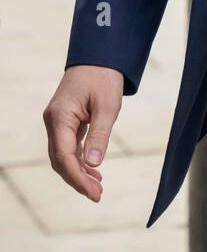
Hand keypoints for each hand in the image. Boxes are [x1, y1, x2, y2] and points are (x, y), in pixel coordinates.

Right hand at [43, 67, 123, 202]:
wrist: (99, 56)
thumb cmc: (104, 77)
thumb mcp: (107, 106)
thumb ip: (99, 135)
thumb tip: (92, 165)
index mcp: (60, 117)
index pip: (64, 156)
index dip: (77, 177)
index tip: (93, 192)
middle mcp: (53, 121)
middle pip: (60, 160)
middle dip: (77, 180)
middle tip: (98, 195)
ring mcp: (57, 122)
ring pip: (63, 156)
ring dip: (78, 173)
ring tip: (97, 188)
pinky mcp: (65, 121)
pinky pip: (68, 147)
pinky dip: (79, 161)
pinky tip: (93, 172)